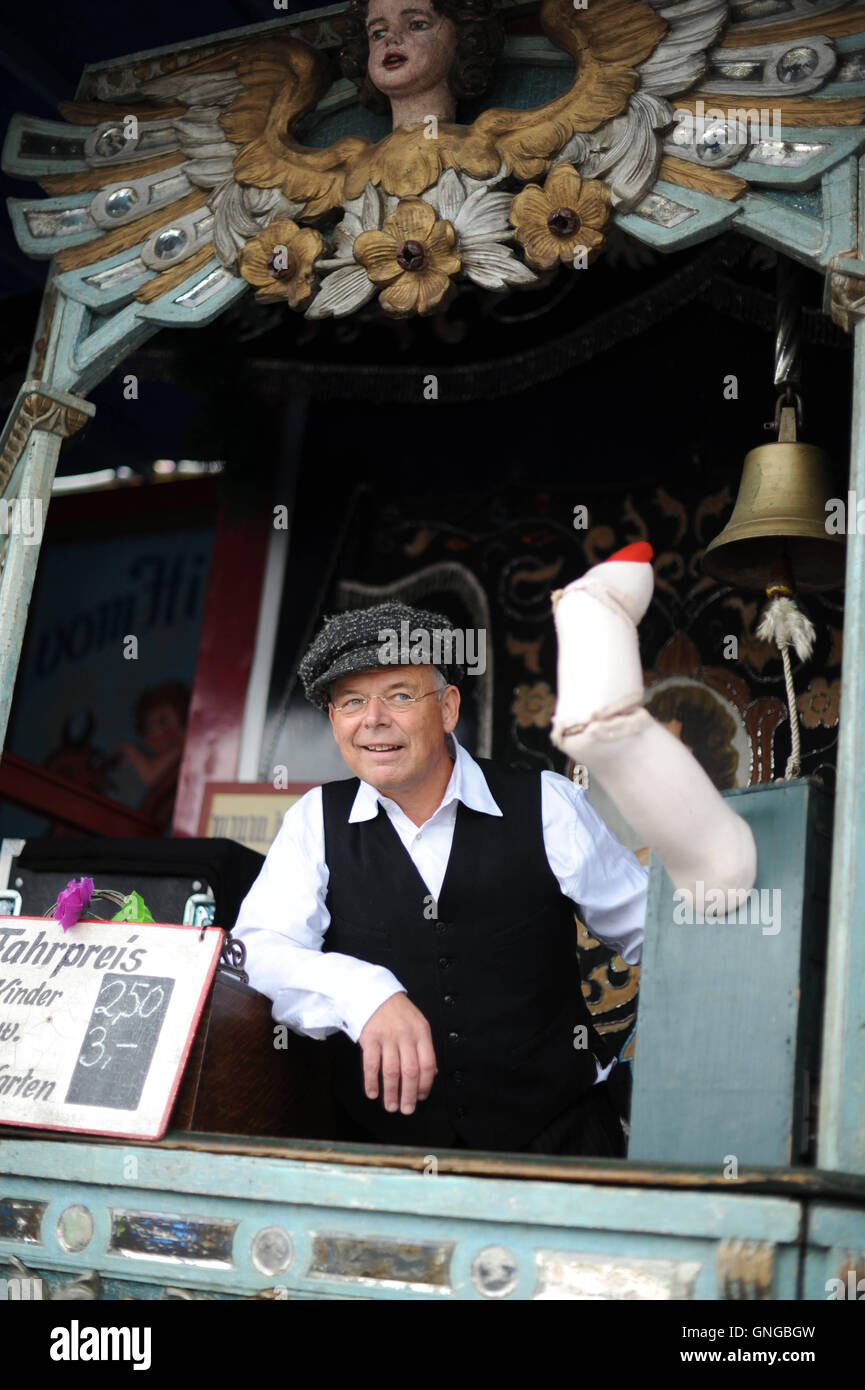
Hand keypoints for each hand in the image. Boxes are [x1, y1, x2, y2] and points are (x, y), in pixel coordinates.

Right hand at [358, 993, 436, 1114]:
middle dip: (408, 1095)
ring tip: (391, 1106)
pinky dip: (371, 1082)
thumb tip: (431, 1074)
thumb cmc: (398, 1012)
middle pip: (410, 1071)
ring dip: (391, 1092)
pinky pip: (371, 1065)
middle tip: (406, 1110)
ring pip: (391, 1071)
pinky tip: (373, 1093)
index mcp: (421, 1032)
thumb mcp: (418, 1025)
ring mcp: (387, 1037)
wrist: (374, 993)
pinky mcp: (370, 1038)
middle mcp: (405, 1035)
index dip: (425, 1085)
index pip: (427, 1064)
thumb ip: (424, 1048)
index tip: (421, 1097)